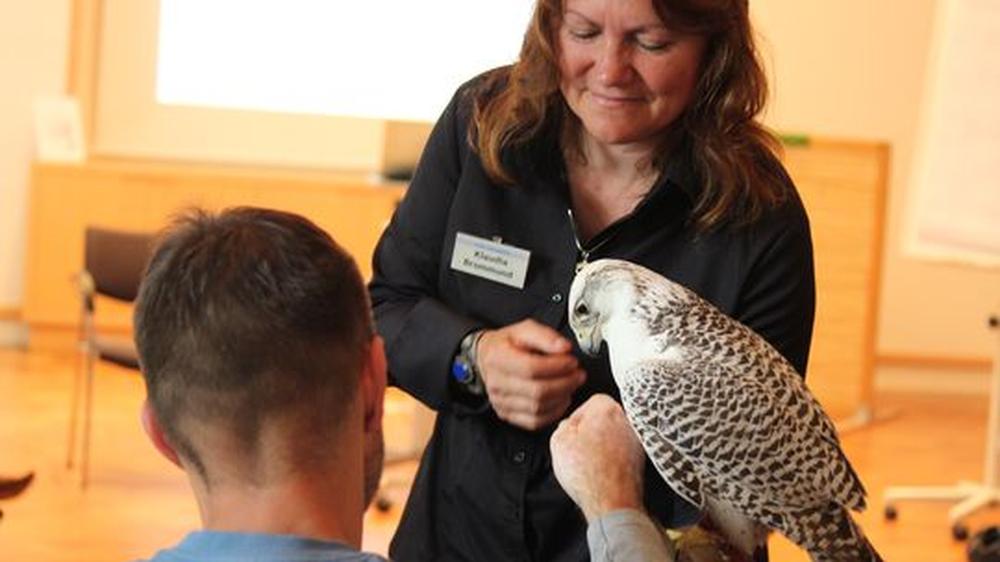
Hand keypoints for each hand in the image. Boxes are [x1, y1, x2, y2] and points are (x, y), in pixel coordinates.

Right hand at [476, 319, 585, 430]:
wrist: (488, 357)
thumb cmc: (507, 344)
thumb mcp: (524, 329)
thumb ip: (546, 336)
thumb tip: (565, 348)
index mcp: (498, 358)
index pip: (531, 368)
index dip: (557, 367)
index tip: (572, 362)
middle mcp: (496, 382)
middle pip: (537, 391)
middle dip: (565, 383)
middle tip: (578, 374)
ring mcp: (500, 402)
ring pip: (538, 409)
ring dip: (562, 397)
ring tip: (571, 384)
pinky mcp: (507, 415)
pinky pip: (535, 422)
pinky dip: (554, 412)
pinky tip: (561, 399)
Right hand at [550, 394, 645, 521]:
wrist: (611, 502)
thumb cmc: (589, 473)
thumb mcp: (559, 441)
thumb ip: (564, 425)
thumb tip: (568, 426)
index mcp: (607, 409)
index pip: (591, 401)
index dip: (577, 417)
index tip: (571, 431)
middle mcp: (627, 421)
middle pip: (605, 419)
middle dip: (591, 431)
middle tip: (578, 447)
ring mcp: (637, 441)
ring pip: (614, 436)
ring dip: (603, 445)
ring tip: (589, 463)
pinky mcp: (641, 460)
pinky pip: (622, 453)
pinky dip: (612, 460)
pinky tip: (601, 472)